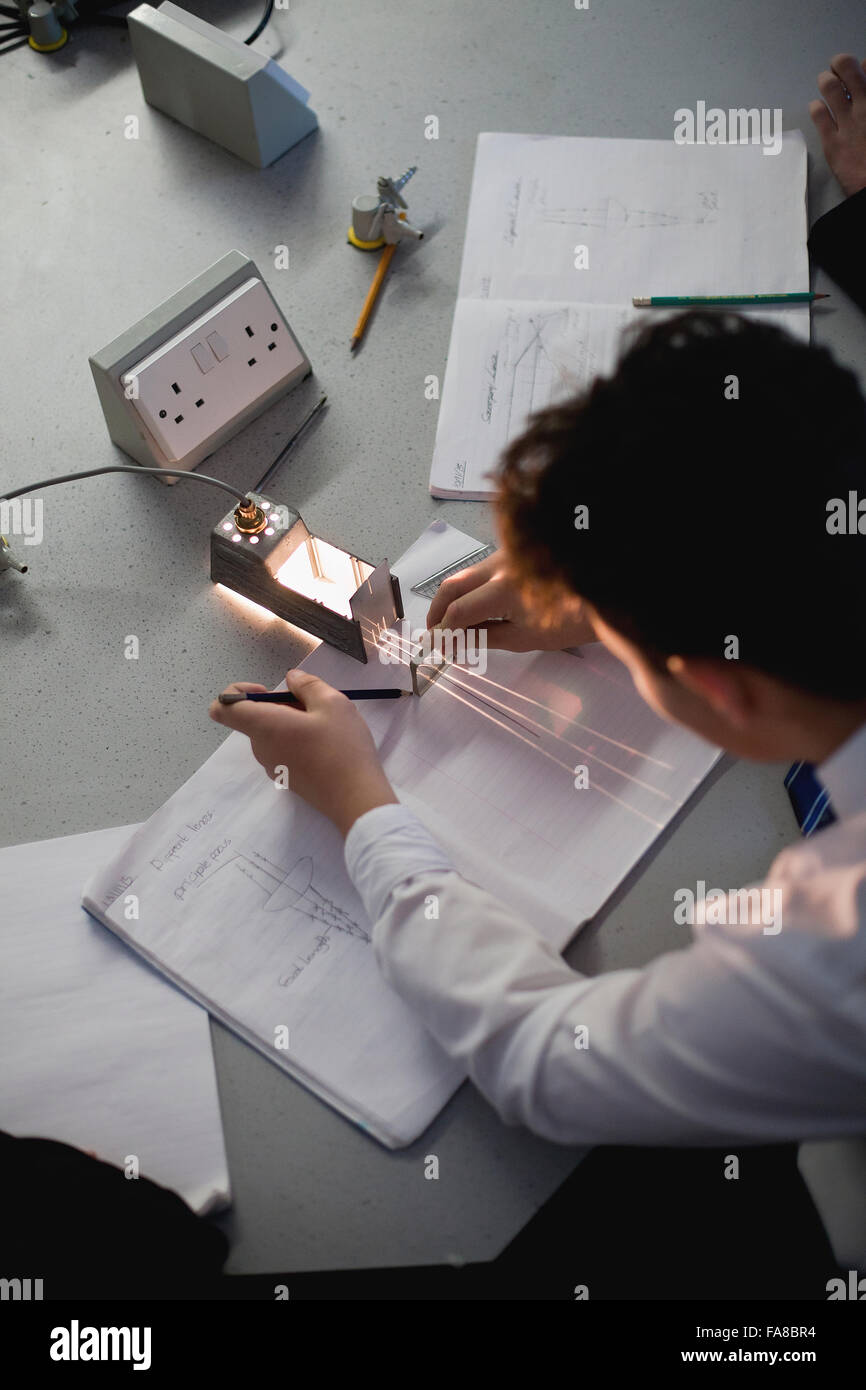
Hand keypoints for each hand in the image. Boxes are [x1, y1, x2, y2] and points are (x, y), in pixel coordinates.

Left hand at [208, 671, 397, 837]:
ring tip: (326, 726)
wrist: (356, 798)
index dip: (236, 692)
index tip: (266, 691)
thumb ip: (307, 684)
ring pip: (272, 733)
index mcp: (264, 726)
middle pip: (256, 717)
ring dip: (293, 722)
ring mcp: (272, 766)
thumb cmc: (342, 748)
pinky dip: (298, 740)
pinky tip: (327, 745)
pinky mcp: (286, 778)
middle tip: (315, 707)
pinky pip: (283, 749)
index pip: (222, 708)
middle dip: (281, 705)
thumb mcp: (332, 703)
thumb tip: (290, 678)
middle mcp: (260, 747)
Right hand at [425, 551, 596, 652]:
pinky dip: (470, 591)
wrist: (602, 595)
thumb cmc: (569, 621)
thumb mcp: (524, 638)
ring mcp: (506, 556)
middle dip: (438, 611)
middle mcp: (500, 566)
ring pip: (465, 576)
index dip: (444, 632)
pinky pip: (480, 572)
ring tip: (454, 626)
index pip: (458, 612)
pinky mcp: (512, 555)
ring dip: (452, 601)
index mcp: (504, 589)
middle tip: (435, 634)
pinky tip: (475, 611)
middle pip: (453, 586)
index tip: (437, 647)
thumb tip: (454, 642)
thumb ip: (483, 637)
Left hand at [810, 54, 865, 196]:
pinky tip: (818, 108)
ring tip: (826, 83)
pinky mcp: (832, 141)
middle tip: (838, 68)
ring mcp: (847, 123)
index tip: (861, 67)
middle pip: (845, 67)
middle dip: (839, 63)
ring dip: (825, 80)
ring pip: (829, 86)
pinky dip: (816, 106)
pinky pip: (818, 113)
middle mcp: (863, 106)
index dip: (862, 64)